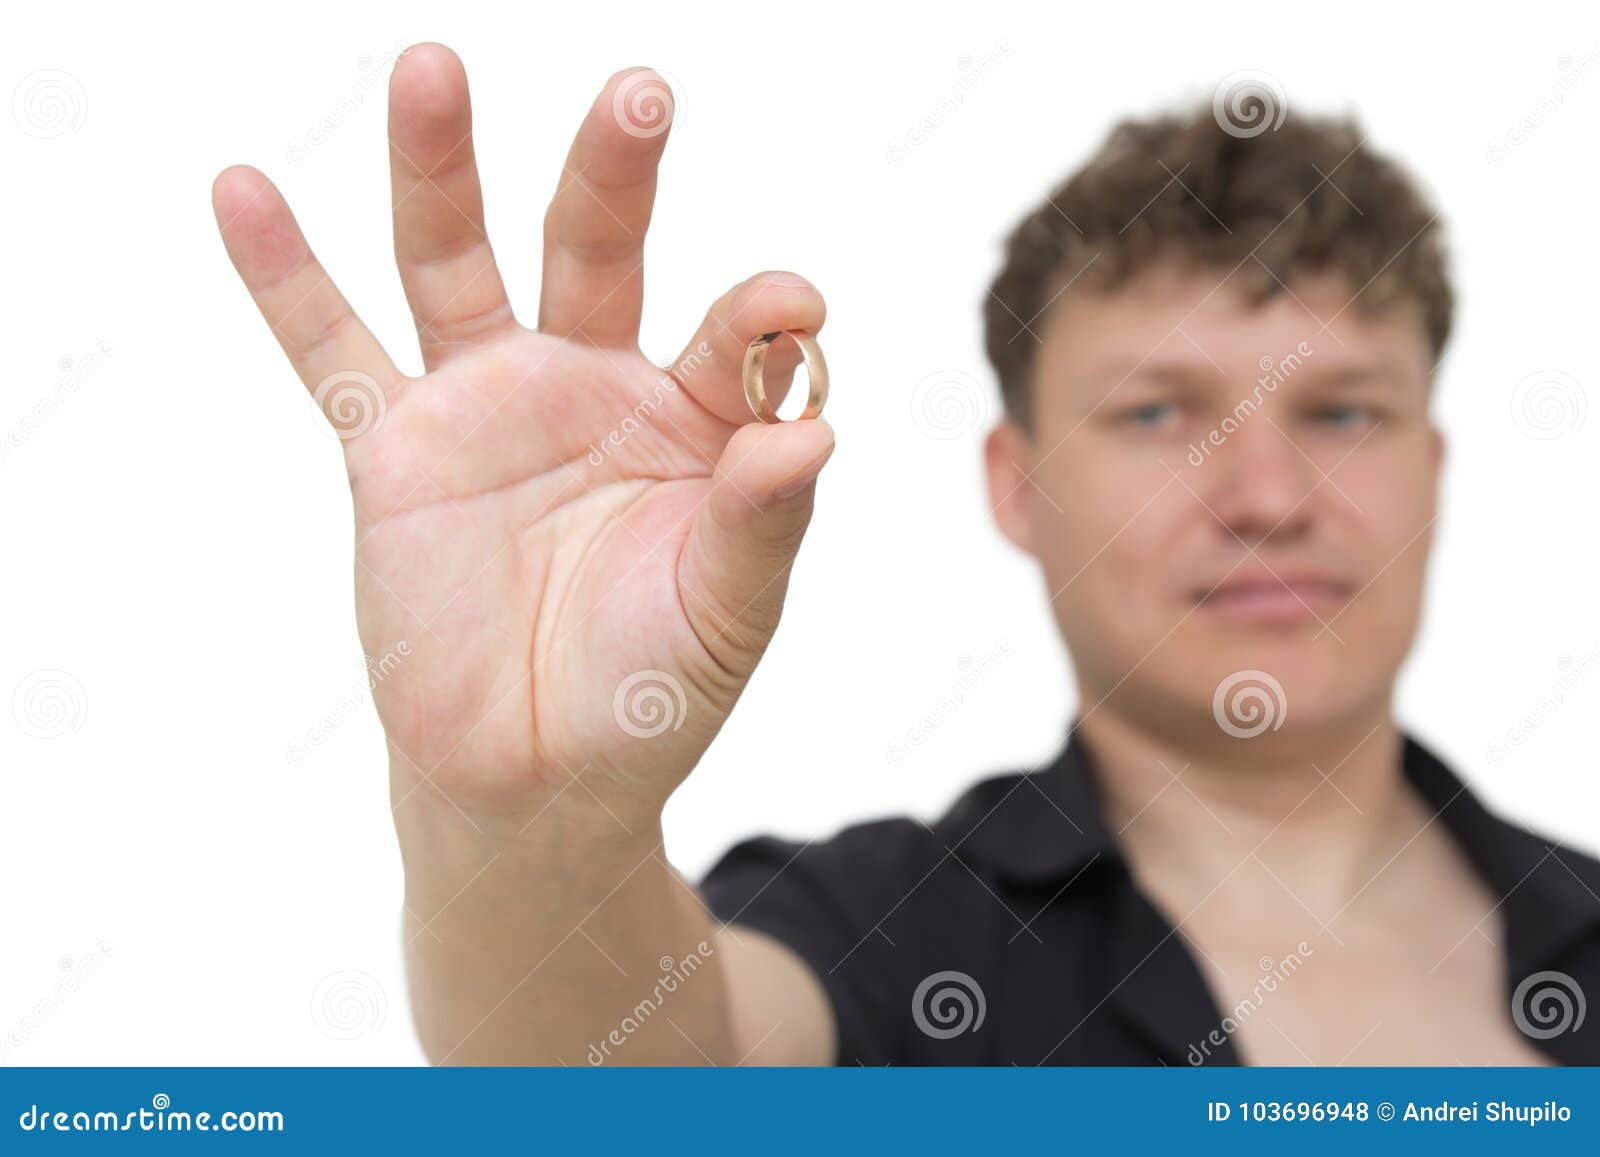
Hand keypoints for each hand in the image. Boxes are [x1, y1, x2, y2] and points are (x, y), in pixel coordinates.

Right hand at [212, 44, 833, 823]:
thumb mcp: (727, 612)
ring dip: (440, 167)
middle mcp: (591, 385)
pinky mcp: (394, 448)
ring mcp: (487, 405)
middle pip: (597, 247)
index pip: (731, 338)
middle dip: (614, 173)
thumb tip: (810, 427)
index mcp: (691, 419)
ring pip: (456, 261)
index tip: (788, 307)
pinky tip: (245, 192)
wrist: (540, 776)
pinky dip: (285, 275)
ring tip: (431, 70)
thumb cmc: (652, 692)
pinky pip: (330, 348)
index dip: (759, 316)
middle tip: (640, 93)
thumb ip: (765, 520)